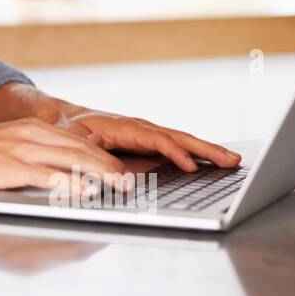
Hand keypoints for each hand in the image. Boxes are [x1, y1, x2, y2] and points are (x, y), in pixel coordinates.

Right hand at [0, 117, 136, 194]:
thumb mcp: (8, 146)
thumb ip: (36, 155)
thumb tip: (64, 171)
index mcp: (33, 128)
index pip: (79, 142)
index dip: (104, 157)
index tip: (122, 171)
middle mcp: (32, 134)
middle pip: (83, 149)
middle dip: (111, 167)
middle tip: (131, 183)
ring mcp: (23, 149)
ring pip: (73, 160)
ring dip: (102, 175)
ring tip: (121, 188)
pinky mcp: (12, 166)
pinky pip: (50, 175)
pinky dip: (72, 184)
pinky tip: (87, 192)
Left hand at [53, 106, 241, 172]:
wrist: (61, 117)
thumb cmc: (67, 130)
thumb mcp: (74, 143)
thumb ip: (92, 158)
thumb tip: (116, 178)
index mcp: (125, 127)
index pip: (156, 139)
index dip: (175, 153)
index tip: (192, 167)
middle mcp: (140, 127)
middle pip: (178, 137)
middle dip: (205, 149)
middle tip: (232, 161)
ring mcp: (145, 133)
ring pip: (181, 140)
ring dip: (207, 150)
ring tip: (233, 160)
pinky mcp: (146, 140)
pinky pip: (175, 145)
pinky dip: (195, 152)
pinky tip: (211, 161)